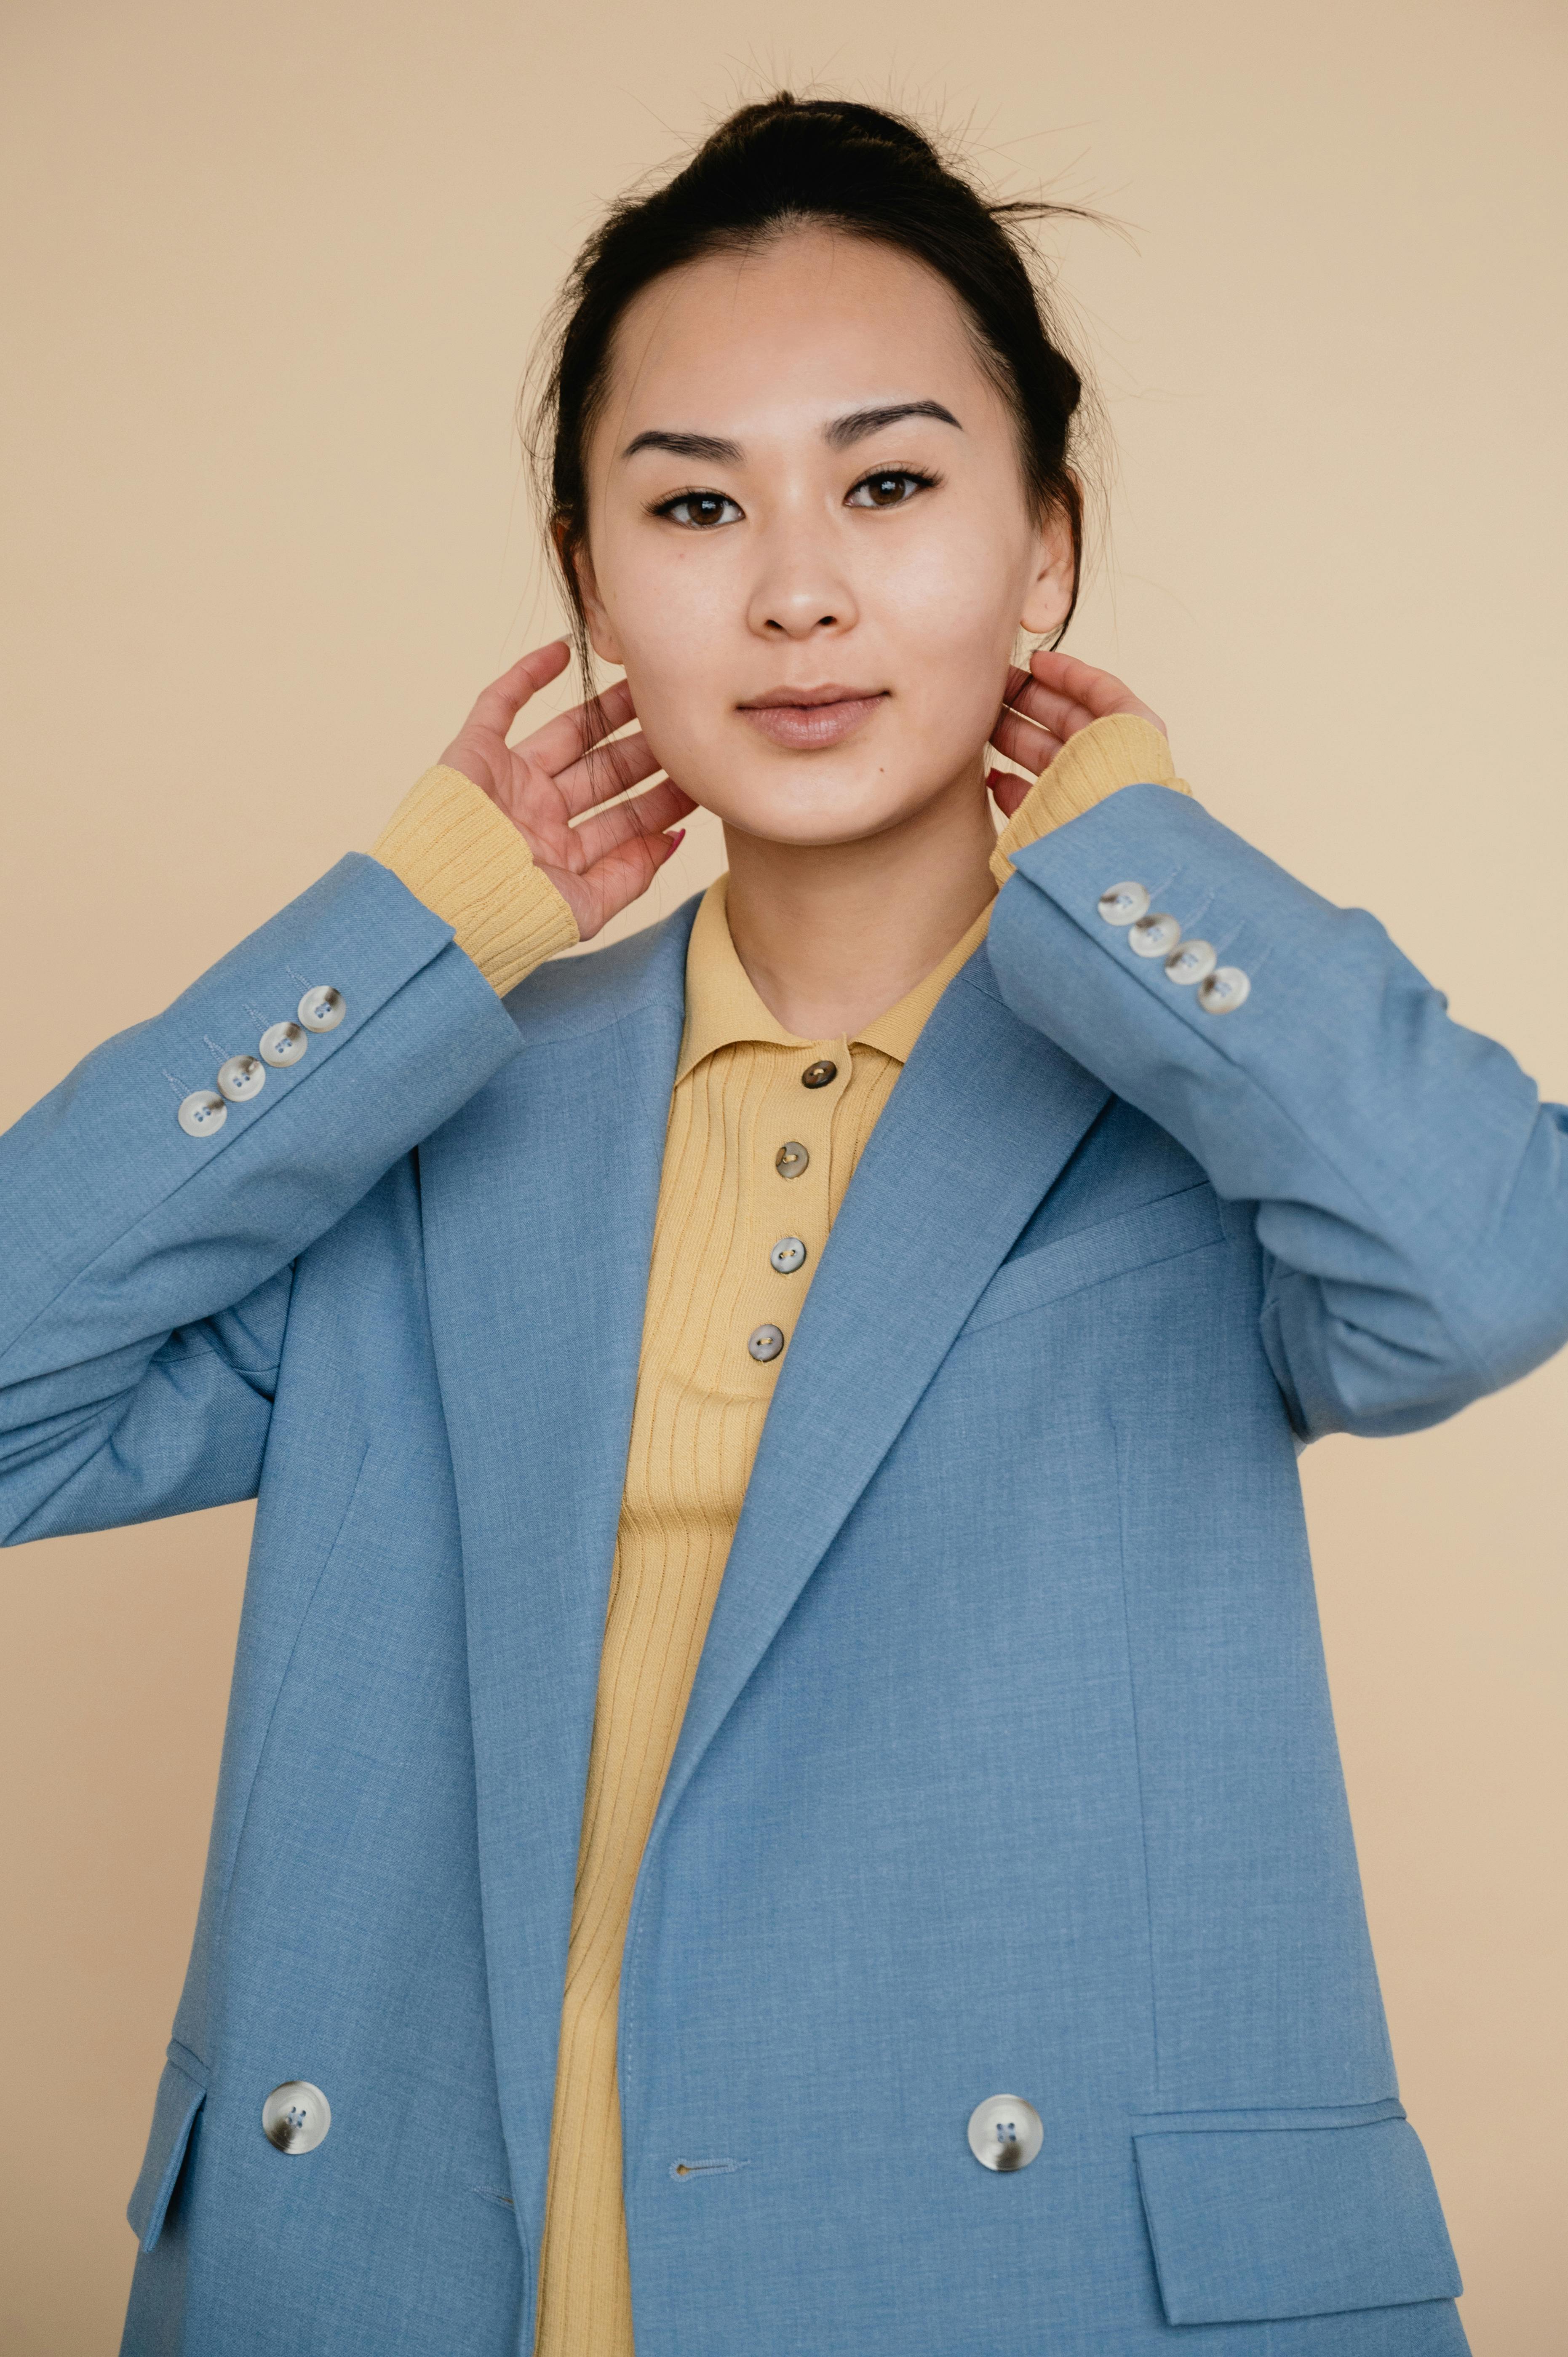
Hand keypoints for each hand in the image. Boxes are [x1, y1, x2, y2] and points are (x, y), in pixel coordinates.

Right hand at [438, 640, 695, 939]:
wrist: (442, 906)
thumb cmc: (508, 918)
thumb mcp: (587, 909)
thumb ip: (631, 874)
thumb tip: (674, 840)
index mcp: (563, 853)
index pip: (626, 817)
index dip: (664, 796)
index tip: (701, 774)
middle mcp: (538, 814)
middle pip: (604, 772)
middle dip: (644, 750)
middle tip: (682, 720)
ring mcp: (508, 782)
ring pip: (566, 734)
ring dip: (605, 710)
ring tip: (645, 685)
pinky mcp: (473, 754)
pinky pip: (500, 704)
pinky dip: (527, 675)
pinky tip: (563, 652)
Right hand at [987, 650, 1166, 819]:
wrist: (1111, 846)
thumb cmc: (1121, 779)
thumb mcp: (1123, 716)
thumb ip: (1095, 687)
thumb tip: (1044, 665)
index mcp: (1125, 737)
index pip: (1096, 695)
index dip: (1065, 673)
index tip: (1034, 660)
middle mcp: (1102, 764)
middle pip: (1062, 721)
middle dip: (1027, 699)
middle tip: (994, 684)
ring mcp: (1077, 794)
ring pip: (1041, 756)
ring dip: (1010, 735)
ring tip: (981, 718)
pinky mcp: (1053, 825)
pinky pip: (1027, 800)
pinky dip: (1007, 786)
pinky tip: (991, 774)